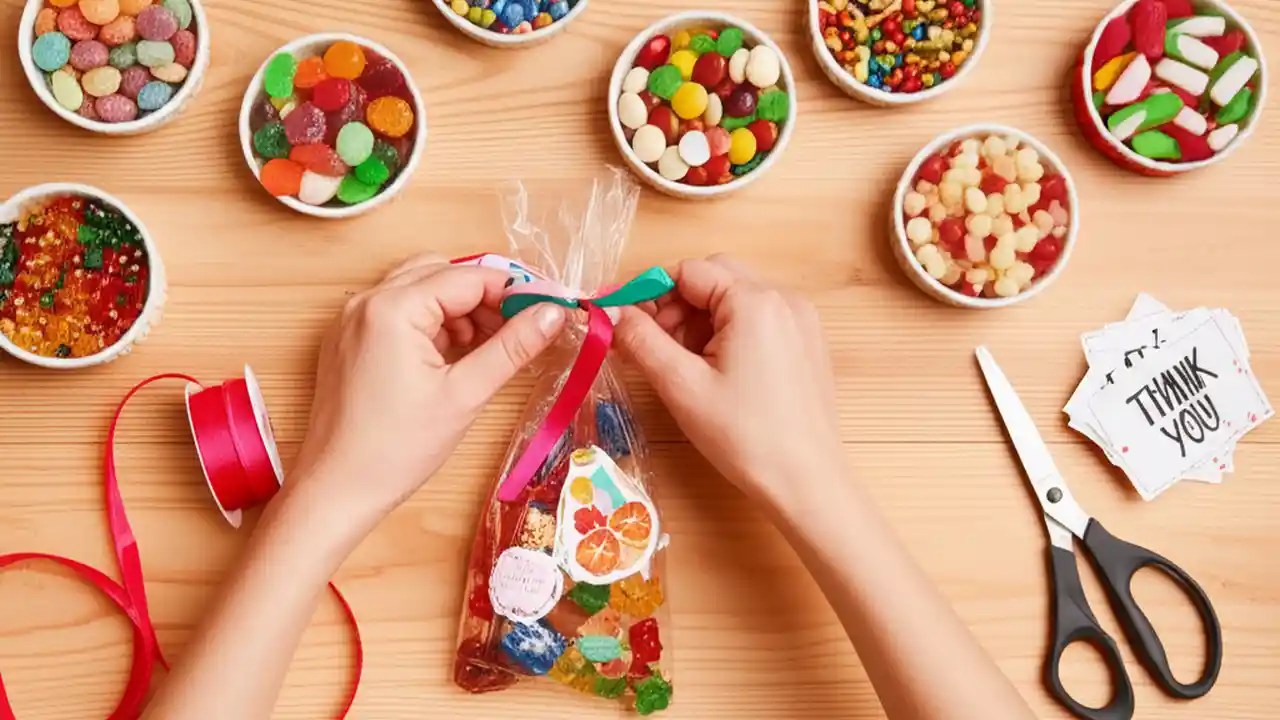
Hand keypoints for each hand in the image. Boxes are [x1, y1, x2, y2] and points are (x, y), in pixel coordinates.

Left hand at [291, 254, 565, 525]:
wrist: (337, 489)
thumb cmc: (397, 449)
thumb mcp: (465, 394)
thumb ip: (512, 347)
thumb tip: (554, 313)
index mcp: (392, 308)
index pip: (468, 277)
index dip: (514, 290)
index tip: (548, 308)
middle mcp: (366, 301)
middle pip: (442, 273)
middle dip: (486, 296)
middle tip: (521, 329)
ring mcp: (351, 319)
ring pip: (419, 288)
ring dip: (458, 307)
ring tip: (487, 346)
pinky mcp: (347, 339)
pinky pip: (397, 310)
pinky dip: (430, 321)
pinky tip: (451, 355)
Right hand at [615, 255, 841, 509]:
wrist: (807, 483)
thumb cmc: (744, 437)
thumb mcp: (682, 386)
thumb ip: (641, 340)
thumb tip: (607, 310)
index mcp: (755, 301)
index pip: (688, 271)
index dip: (648, 292)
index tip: (622, 321)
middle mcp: (784, 299)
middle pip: (714, 278)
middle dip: (674, 305)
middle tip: (650, 345)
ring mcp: (801, 321)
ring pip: (735, 299)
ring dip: (699, 320)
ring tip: (679, 364)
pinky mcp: (806, 344)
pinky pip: (758, 320)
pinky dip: (728, 333)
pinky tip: (713, 371)